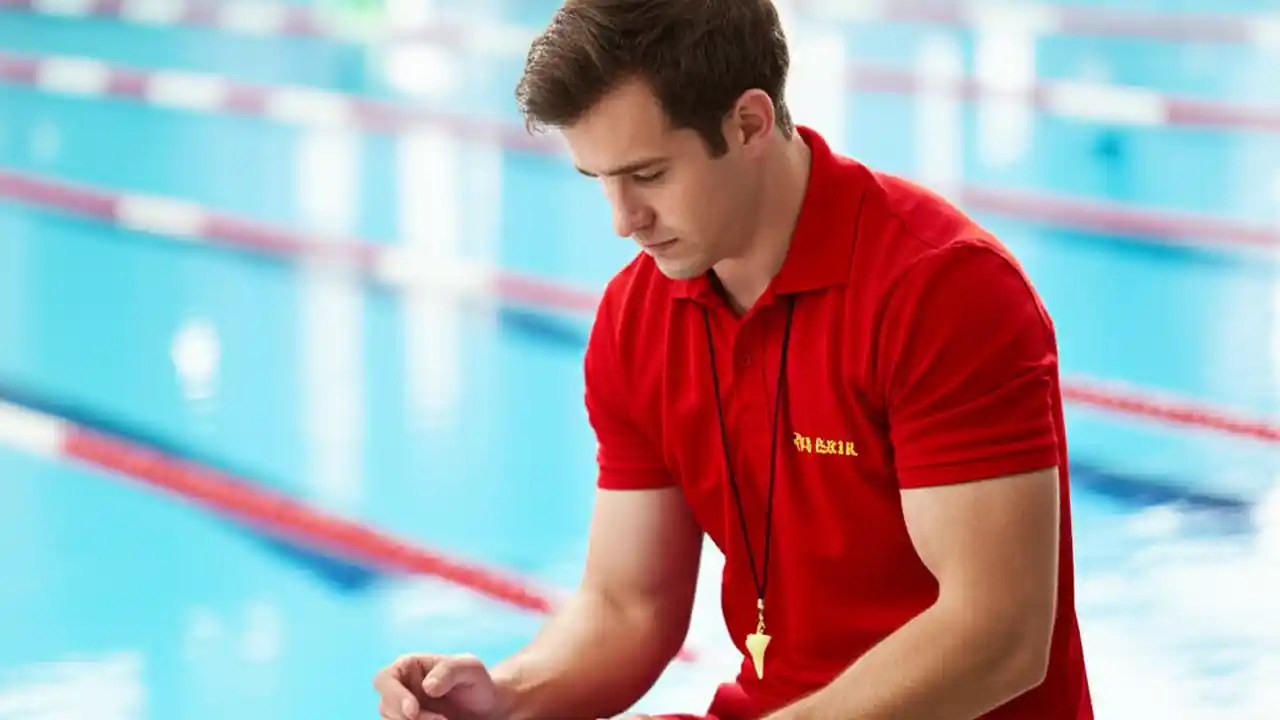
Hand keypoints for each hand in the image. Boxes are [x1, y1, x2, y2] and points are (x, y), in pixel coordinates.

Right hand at [373, 653, 503, 719]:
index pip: (384, 679)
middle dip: (409, 718)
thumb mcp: (470, 668)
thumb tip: (427, 686)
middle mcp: (399, 690)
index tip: (413, 710)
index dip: (393, 695)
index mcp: (407, 667)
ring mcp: (401, 711)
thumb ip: (450, 670)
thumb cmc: (476, 682)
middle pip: (386, 707)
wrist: (486, 708)